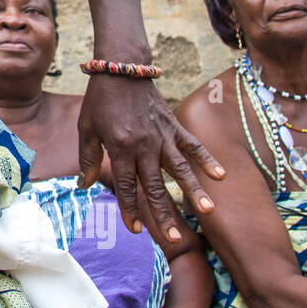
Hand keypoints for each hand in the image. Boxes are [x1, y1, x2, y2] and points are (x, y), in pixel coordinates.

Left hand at [77, 75, 223, 241]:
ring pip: (181, 169)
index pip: (128, 186)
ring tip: (208, 211)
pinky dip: (207, 159)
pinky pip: (193, 145)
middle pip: (156, 185)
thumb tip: (84, 185)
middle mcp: (145, 145)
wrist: (121, 68)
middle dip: (165, 214)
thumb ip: (88, 158)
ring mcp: (163, 135)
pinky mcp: (174, 126)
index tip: (136, 230)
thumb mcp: (86, 128)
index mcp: (121, 147)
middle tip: (174, 239)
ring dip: (194, 190)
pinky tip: (222, 175)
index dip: (131, 209)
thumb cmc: (100, 100)